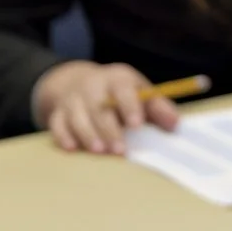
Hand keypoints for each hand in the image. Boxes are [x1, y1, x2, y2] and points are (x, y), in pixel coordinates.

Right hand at [32, 61, 179, 154]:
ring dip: (87, 134)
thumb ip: (159, 108)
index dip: (129, 106)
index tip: (136, 124)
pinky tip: (72, 148)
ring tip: (99, 151)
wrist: (83, 83)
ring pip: (76, 115)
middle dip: (109, 128)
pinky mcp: (59, 112)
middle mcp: (92, 86)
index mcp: (117, 79)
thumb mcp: (142, 94)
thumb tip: (174, 124)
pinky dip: (63, 135)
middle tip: (120, 150)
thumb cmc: (122, 94)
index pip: (122, 90)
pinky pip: (57, 123)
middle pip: (98, 106)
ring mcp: (73, 99)